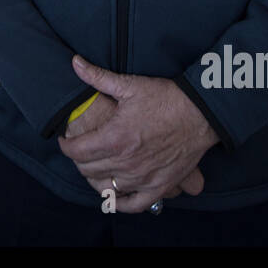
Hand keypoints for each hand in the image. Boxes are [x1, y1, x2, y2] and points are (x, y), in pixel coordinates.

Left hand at [58, 55, 218, 213]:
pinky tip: (114, 193)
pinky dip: (120, 202)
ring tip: (95, 166)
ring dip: (95, 178)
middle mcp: (126, 163)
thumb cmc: (166, 98)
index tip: (66, 139)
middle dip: (79, 160)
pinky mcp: (159, 186)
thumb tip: (74, 62)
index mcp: (115, 138)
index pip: (76, 151)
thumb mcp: (130, 85)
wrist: (201, 113)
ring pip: (105, 188)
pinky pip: (133, 204)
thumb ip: (98, 77)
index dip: (66, 145)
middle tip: (81, 150)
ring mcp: (143, 178)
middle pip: (87, 170)